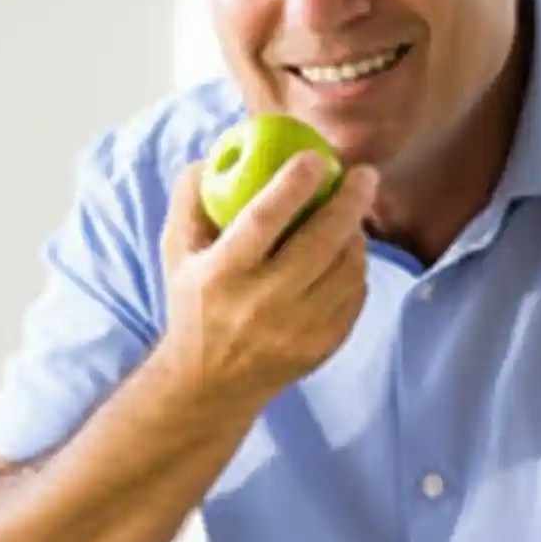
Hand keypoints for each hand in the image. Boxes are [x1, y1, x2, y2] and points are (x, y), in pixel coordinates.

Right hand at [158, 153, 378, 408]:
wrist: (208, 384)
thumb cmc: (193, 303)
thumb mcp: (176, 252)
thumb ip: (189, 201)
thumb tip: (214, 158)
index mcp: (222, 274)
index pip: (263, 219)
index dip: (293, 184)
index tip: (314, 157)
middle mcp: (261, 304)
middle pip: (319, 242)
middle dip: (349, 202)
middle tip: (364, 175)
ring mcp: (296, 330)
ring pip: (346, 270)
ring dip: (356, 234)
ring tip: (353, 215)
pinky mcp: (321, 348)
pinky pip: (354, 296)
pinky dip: (356, 269)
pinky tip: (347, 254)